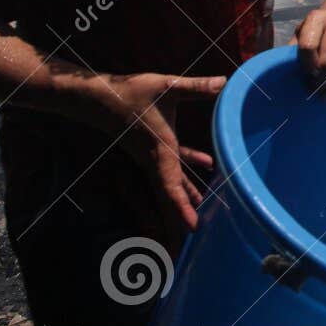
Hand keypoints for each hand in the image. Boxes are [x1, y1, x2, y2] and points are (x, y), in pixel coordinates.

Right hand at [96, 72, 225, 230]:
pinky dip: (185, 176)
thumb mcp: (167, 86)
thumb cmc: (132, 93)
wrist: (100, 98)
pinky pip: (169, 170)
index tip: (193, 227)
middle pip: (169, 197)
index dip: (183, 207)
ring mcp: (150, 159)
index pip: (172, 186)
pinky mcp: (149, 152)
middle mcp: (154, 161)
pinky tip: (208, 164)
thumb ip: (196, 87)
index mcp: (160, 151)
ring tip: (197, 221)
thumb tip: (225, 82)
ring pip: (169, 187)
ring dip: (184, 201)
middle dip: (178, 221)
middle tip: (189, 243)